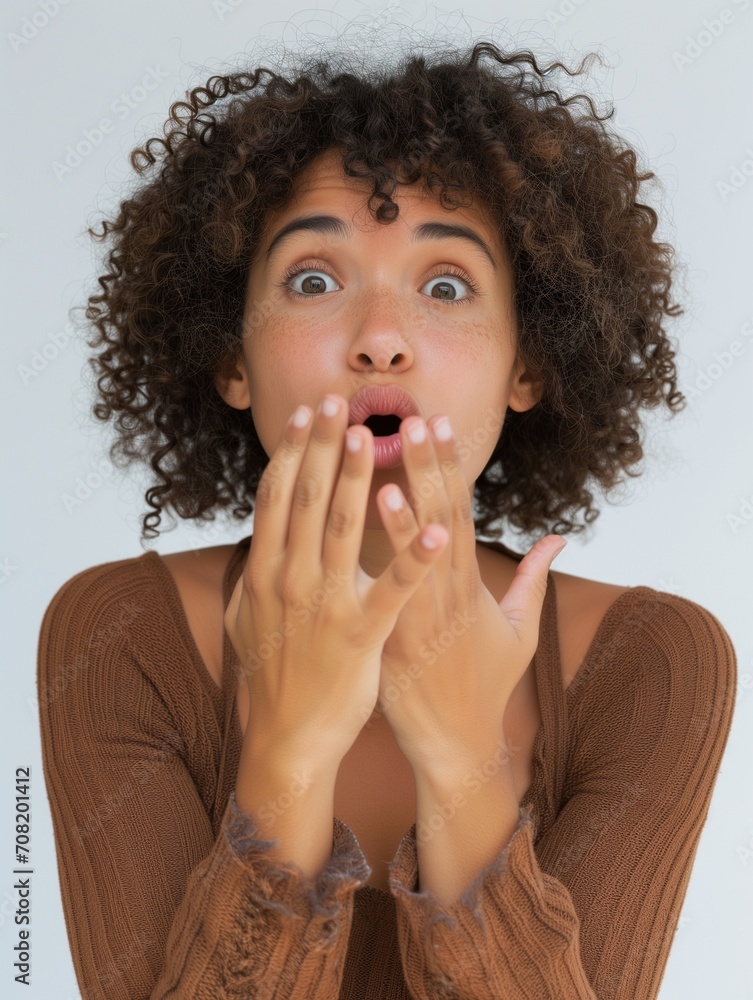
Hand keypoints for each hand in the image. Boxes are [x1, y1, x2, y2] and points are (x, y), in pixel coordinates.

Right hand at [223, 393, 450, 768]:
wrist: (287, 738)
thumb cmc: (272, 674)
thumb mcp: (249, 617)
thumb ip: (257, 569)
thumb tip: (260, 534)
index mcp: (264, 571)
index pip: (277, 497)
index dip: (294, 451)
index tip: (309, 413)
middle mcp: (288, 580)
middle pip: (306, 499)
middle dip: (324, 447)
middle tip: (339, 403)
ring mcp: (323, 606)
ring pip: (342, 530)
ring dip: (358, 480)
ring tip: (373, 437)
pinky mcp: (359, 634)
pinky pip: (392, 589)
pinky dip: (412, 558)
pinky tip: (432, 529)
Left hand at [373, 412, 566, 769]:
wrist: (459, 746)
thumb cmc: (486, 686)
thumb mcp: (520, 632)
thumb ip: (534, 579)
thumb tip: (557, 539)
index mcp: (473, 586)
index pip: (462, 513)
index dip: (452, 468)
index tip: (440, 424)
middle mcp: (451, 594)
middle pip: (441, 520)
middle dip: (428, 466)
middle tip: (415, 418)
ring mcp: (425, 617)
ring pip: (415, 549)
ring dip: (403, 500)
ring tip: (387, 456)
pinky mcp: (399, 641)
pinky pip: (386, 588)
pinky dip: (382, 553)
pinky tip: (367, 516)